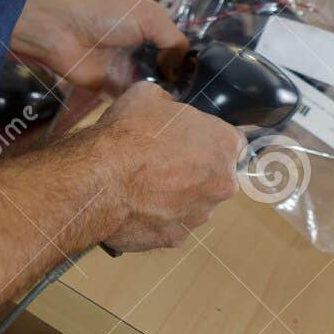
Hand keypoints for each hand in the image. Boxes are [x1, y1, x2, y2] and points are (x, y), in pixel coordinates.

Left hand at [13, 0, 185, 95]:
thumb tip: (177, 68)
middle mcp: (140, 48)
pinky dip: (146, 105)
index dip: (188, 59)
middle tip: (196, 98)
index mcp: (150, 25)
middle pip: (167, 69)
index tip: (202, 76)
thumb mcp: (150, 16)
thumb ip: (173, 40)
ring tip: (184, 109)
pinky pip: (135, 99)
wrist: (62, 28)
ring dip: (165, 95)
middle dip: (180, 81)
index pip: (176, 45)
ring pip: (153, 86)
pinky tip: (163, 112)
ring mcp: (127, 69)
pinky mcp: (112, 88)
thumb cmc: (106, 13)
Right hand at [91, 81, 242, 251]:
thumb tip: (165, 107)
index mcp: (224, 144)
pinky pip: (169, 224)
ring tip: (141, 184)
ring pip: (193, 203)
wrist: (100, 179)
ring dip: (175, 195)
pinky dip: (155, 217)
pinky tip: (133, 204)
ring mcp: (200, 215)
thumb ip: (169, 104)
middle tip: (161, 161)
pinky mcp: (176, 238)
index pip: (232, 142)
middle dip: (194, 170)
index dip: (208, 139)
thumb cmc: (129, 133)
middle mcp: (221, 184)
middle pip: (215, 176)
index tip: (189, 140)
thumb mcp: (149, 95)